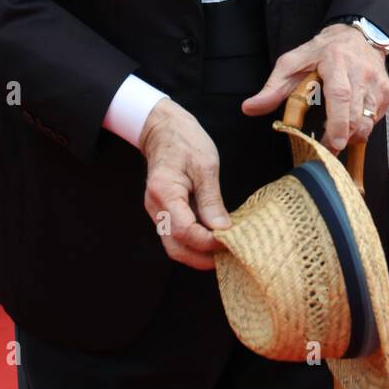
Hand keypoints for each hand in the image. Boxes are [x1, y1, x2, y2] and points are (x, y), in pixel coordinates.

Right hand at [138, 99, 229, 270]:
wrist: (163, 129)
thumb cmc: (184, 141)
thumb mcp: (205, 165)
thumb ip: (212, 200)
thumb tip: (223, 230)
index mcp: (164, 192)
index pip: (185, 231)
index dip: (208, 242)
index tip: (232, 242)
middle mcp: (155, 207)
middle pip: (175, 247)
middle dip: (202, 259)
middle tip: (230, 259)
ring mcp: (158, 211)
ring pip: (175, 245)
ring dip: (199, 254)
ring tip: (225, 253)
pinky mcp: (166, 212)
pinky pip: (177, 235)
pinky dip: (195, 243)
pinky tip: (215, 240)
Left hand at [242, 23, 388, 153]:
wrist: (356, 36)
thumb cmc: (320, 52)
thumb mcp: (291, 64)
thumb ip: (272, 88)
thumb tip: (249, 108)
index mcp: (336, 61)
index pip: (340, 95)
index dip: (337, 122)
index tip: (332, 144)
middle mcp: (361, 71)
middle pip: (356, 115)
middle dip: (342, 137)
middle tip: (326, 151)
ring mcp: (378, 83)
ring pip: (369, 121)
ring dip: (351, 135)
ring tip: (336, 136)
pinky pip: (377, 119)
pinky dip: (362, 127)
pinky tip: (349, 122)